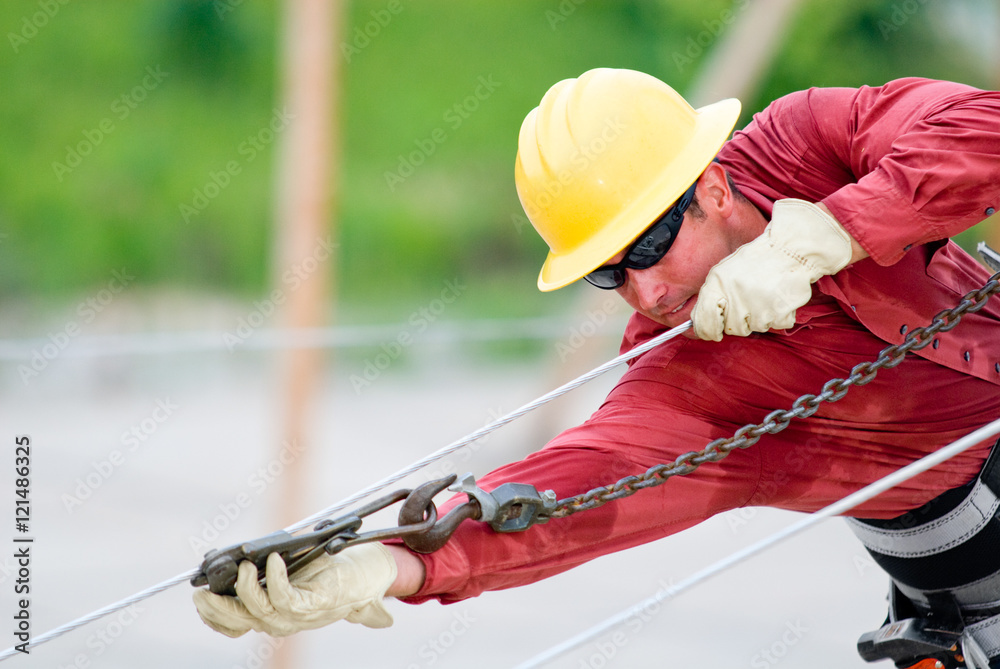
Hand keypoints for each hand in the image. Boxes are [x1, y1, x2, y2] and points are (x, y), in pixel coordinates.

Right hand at [192, 542, 397, 637]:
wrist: (366, 575)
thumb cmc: (328, 569)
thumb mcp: (292, 567)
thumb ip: (269, 567)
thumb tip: (240, 555)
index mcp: (273, 613)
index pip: (235, 625)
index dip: (214, 617)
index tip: (199, 598)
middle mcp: (282, 620)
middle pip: (240, 622)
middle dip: (217, 609)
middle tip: (202, 591)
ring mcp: (298, 616)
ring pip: (259, 612)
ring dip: (245, 590)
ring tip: (242, 567)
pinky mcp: (314, 605)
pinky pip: (286, 597)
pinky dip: (276, 579)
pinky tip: (272, 560)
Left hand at [692, 199, 852, 340]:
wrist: (791, 250)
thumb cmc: (758, 260)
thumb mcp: (725, 271)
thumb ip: (712, 295)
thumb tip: (701, 321)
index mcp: (718, 285)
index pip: (704, 321)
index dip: (707, 330)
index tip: (713, 332)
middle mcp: (735, 298)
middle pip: (732, 328)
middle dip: (739, 319)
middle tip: (750, 299)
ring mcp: (758, 309)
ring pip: (754, 328)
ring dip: (760, 317)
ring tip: (765, 294)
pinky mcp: (779, 314)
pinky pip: (775, 325)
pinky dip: (779, 315)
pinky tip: (779, 297)